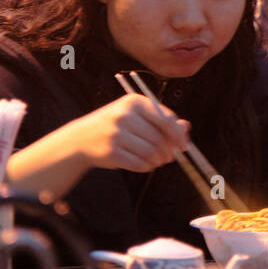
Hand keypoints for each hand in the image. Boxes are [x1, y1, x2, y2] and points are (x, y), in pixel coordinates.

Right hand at [75, 94, 190, 173]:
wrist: (81, 139)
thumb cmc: (116, 126)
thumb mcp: (136, 116)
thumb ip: (161, 119)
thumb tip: (185, 127)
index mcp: (134, 101)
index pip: (165, 119)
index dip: (178, 135)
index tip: (184, 145)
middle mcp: (124, 115)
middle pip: (159, 138)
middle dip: (168, 151)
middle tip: (169, 157)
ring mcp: (116, 134)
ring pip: (151, 152)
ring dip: (158, 160)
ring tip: (157, 161)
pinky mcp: (111, 152)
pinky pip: (139, 163)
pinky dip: (146, 166)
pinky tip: (145, 164)